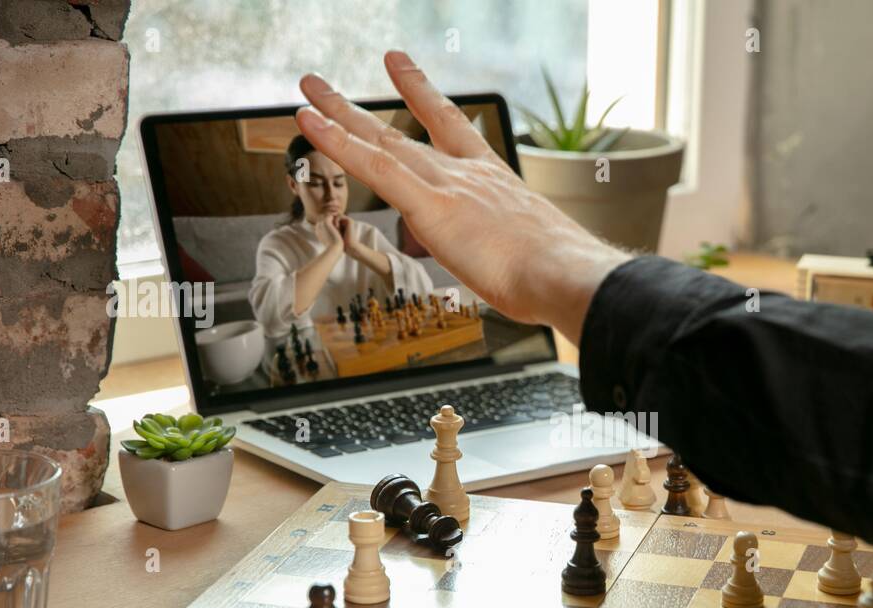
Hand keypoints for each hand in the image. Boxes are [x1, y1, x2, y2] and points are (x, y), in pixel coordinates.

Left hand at [296, 51, 629, 342]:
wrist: (563, 273)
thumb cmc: (556, 274)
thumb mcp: (535, 252)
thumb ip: (516, 249)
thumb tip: (523, 273)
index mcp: (493, 180)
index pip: (452, 127)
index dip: (423, 94)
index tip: (402, 67)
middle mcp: (466, 174)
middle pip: (404, 131)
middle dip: (364, 108)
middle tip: (332, 86)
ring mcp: (446, 187)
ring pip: (382, 142)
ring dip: (340, 114)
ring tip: (309, 90)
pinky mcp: (430, 207)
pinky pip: (375, 167)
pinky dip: (339, 142)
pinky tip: (311, 123)